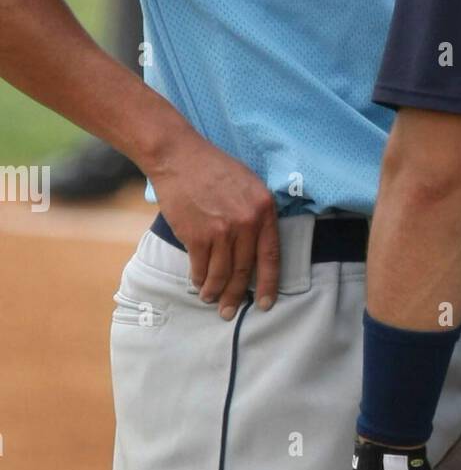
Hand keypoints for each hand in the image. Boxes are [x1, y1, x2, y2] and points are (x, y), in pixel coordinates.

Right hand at [146, 131, 278, 316]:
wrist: (180, 157)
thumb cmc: (214, 169)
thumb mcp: (249, 185)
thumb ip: (256, 214)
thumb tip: (256, 247)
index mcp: (264, 209)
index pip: (271, 255)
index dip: (269, 283)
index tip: (266, 303)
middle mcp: (246, 222)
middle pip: (245, 269)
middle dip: (237, 295)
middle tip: (231, 312)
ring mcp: (222, 230)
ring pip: (221, 273)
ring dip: (215, 291)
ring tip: (211, 299)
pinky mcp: (197, 235)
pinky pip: (201, 267)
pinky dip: (199, 279)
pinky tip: (198, 283)